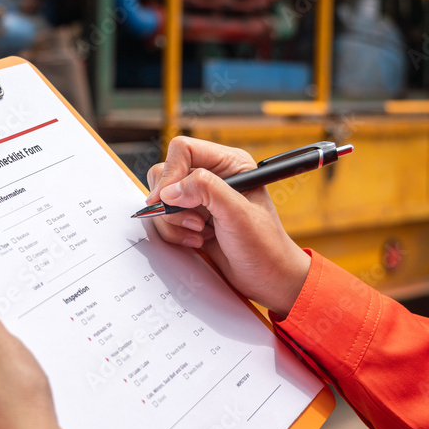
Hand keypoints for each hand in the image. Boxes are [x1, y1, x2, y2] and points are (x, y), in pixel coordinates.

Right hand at [145, 137, 311, 316]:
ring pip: (161, 198)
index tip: (168, 199)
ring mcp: (199, 199)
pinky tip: (198, 241)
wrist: (267, 279)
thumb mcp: (238, 214)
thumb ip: (206, 190)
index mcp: (229, 164)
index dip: (171, 173)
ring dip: (174, 221)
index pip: (184, 150)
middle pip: (166, 173)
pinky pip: (164, 218)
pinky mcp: (191, 218)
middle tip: (195, 222)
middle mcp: (212, 177)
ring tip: (200, 234)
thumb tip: (170, 190)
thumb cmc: (264, 246)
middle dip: (172, 203)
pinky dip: (174, 233)